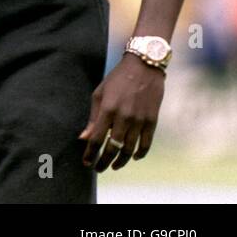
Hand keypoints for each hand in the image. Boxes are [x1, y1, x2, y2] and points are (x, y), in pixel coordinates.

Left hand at [79, 52, 165, 170]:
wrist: (144, 67)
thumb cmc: (117, 79)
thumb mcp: (99, 94)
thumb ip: (93, 118)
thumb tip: (84, 138)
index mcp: (107, 109)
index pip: (97, 138)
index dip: (90, 153)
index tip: (86, 163)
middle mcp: (124, 117)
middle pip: (113, 147)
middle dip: (104, 161)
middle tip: (98, 169)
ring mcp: (140, 120)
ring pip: (130, 149)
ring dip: (120, 161)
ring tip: (114, 166)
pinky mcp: (152, 120)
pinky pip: (146, 143)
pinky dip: (139, 153)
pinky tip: (132, 157)